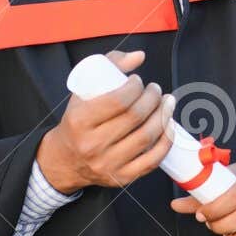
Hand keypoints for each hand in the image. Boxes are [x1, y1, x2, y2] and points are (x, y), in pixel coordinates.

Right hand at [36, 50, 174, 194]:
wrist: (67, 160)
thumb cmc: (79, 120)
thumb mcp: (83, 92)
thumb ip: (109, 66)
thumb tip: (140, 56)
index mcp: (79, 121)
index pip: (117, 101)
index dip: (135, 88)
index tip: (139, 81)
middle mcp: (92, 145)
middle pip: (135, 118)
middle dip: (153, 99)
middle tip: (156, 90)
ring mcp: (108, 164)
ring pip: (146, 138)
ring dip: (163, 116)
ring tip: (167, 103)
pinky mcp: (122, 178)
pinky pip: (152, 161)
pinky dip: (166, 141)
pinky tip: (169, 125)